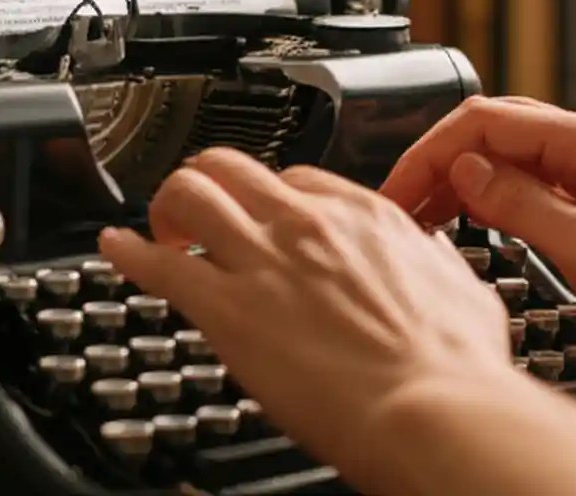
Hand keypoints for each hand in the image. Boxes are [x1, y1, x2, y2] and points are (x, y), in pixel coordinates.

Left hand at [97, 147, 517, 493]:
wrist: (431, 410)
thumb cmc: (453, 366)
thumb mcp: (461, 289)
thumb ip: (431, 263)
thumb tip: (429, 257)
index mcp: (364, 215)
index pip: (298, 178)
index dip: (274, 197)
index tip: (265, 216)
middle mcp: (307, 224)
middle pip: (234, 166)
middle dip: (211, 180)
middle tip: (201, 208)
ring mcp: (263, 261)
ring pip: (190, 192)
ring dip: (168, 204)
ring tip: (162, 226)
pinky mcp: (227, 308)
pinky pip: (159, 262)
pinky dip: (128, 250)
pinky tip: (114, 247)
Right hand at [379, 96, 575, 395]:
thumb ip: (515, 202)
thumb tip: (462, 169)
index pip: (489, 122)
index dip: (433, 153)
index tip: (398, 191)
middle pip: (498, 132)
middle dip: (442, 163)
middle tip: (402, 205)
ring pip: (515, 158)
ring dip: (466, 182)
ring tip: (425, 217)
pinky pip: (537, 184)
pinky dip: (496, 199)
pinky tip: (472, 222)